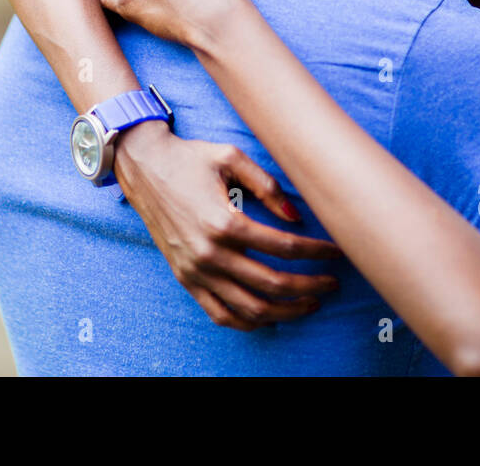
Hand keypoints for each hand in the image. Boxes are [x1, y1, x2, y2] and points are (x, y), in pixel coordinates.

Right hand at [113, 120, 341, 330]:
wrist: (143, 168)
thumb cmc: (189, 158)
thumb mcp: (231, 158)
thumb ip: (268, 185)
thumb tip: (297, 216)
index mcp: (223, 222)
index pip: (283, 247)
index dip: (316, 252)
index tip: (336, 251)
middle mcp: (209, 253)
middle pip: (272, 283)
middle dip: (310, 285)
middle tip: (332, 282)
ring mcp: (195, 271)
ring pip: (249, 308)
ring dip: (286, 311)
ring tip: (310, 302)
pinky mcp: (185, 279)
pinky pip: (220, 314)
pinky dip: (249, 321)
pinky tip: (270, 315)